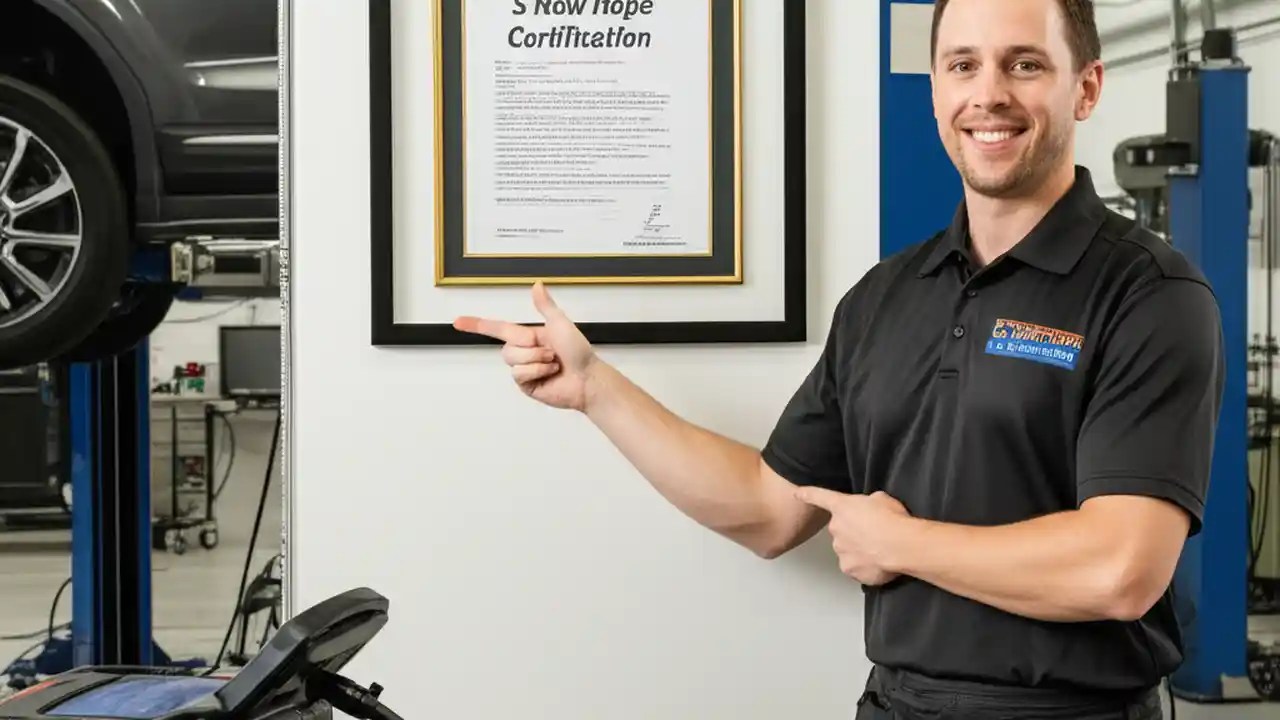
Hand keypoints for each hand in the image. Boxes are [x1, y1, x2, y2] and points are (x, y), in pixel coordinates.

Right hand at [453, 282, 597, 411]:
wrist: (587, 379)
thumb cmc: (578, 352)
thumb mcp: (560, 323)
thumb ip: (545, 306)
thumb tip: (537, 285)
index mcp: (528, 336)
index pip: (496, 328)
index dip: (476, 325)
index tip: (457, 322)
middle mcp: (523, 352)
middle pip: (506, 347)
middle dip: (530, 347)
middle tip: (551, 351)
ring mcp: (524, 370)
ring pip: (512, 361)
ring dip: (536, 360)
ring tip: (553, 363)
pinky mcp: (526, 385)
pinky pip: (519, 375)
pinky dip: (536, 371)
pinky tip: (549, 373)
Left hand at [793, 488, 911, 585]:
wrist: (899, 546)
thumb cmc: (893, 520)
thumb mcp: (881, 499)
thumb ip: (867, 503)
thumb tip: (870, 510)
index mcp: (842, 506)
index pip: (819, 497)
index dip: (807, 495)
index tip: (797, 494)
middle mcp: (836, 528)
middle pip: (841, 529)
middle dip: (854, 531)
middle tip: (874, 534)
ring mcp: (840, 550)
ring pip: (847, 550)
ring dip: (859, 549)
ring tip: (879, 548)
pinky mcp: (848, 569)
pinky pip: (855, 567)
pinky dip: (865, 567)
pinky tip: (879, 562)